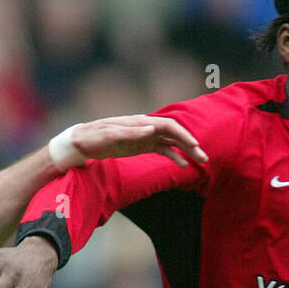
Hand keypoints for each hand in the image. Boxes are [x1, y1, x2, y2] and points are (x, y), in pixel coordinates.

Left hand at [72, 115, 207, 167]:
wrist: (83, 142)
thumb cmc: (95, 137)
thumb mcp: (111, 135)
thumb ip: (133, 133)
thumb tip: (153, 128)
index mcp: (141, 122)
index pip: (168, 126)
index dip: (183, 135)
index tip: (195, 146)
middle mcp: (146, 127)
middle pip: (174, 134)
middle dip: (190, 145)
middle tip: (204, 158)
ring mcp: (146, 137)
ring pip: (172, 142)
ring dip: (186, 151)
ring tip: (200, 162)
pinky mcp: (143, 146)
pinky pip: (163, 150)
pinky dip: (174, 156)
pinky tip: (183, 165)